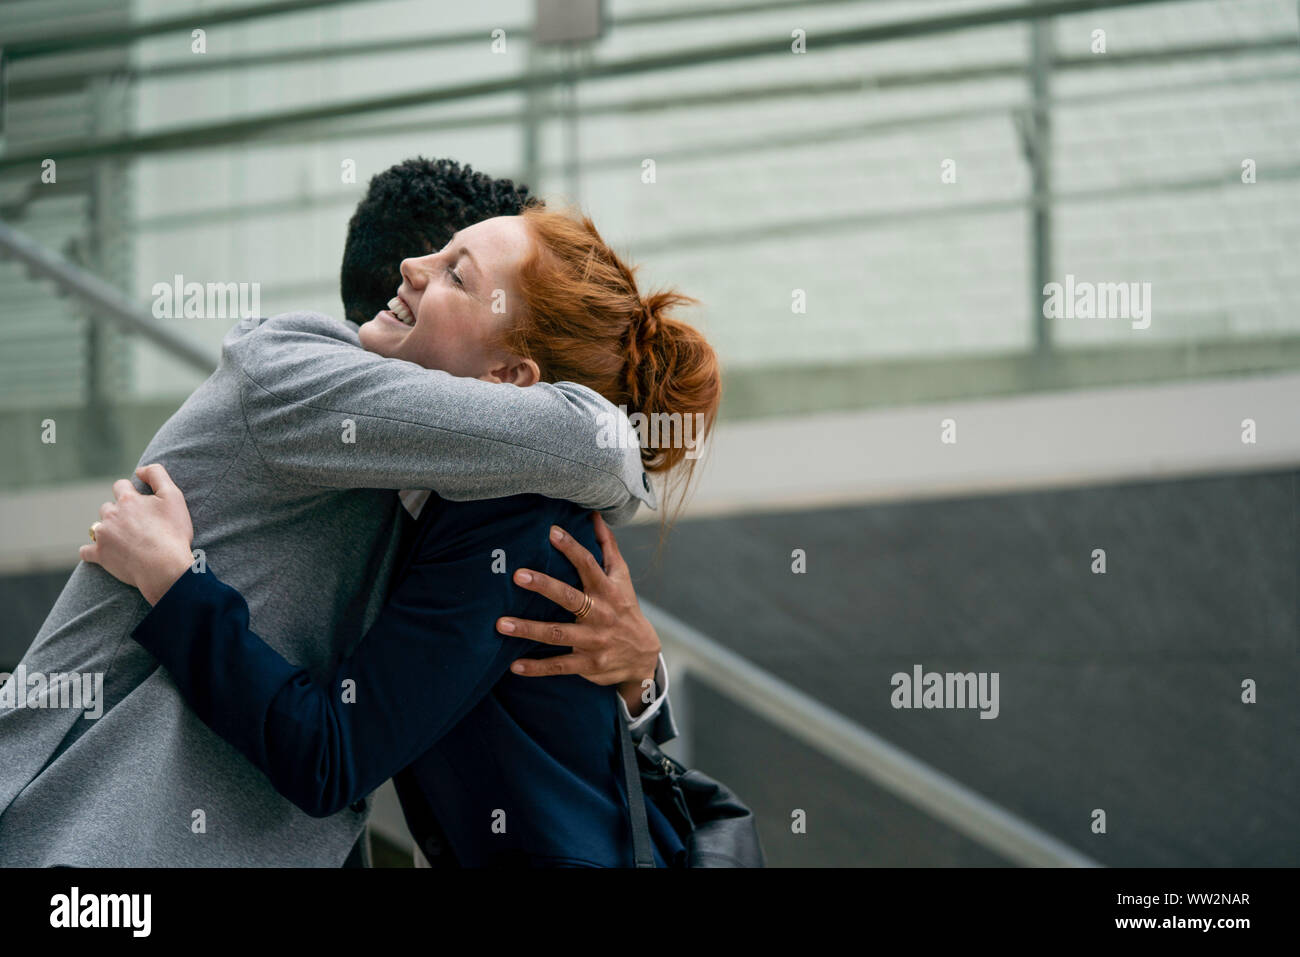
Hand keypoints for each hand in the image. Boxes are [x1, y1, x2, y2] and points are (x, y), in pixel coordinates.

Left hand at [80, 463, 195, 605]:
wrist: (165, 566)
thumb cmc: (173, 532)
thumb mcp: (174, 497)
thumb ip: (157, 475)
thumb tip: (140, 470)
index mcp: (127, 499)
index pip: (120, 485)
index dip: (130, 492)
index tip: (140, 503)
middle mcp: (110, 514)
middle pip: (107, 507)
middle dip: (118, 513)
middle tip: (136, 525)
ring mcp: (103, 535)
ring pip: (97, 527)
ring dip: (107, 530)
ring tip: (124, 540)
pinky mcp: (99, 555)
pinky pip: (86, 551)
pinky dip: (92, 551)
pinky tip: (102, 553)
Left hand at [497, 513, 660, 714]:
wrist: (643, 656)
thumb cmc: (625, 608)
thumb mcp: (622, 578)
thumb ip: (608, 547)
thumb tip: (595, 515)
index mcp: (608, 590)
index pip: (589, 565)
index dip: (572, 548)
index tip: (551, 532)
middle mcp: (601, 614)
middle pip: (570, 598)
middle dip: (544, 586)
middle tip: (518, 575)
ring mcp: (594, 641)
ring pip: (557, 634)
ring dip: (528, 629)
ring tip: (501, 624)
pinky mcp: (588, 664)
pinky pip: (559, 666)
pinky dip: (536, 668)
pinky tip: (513, 665)